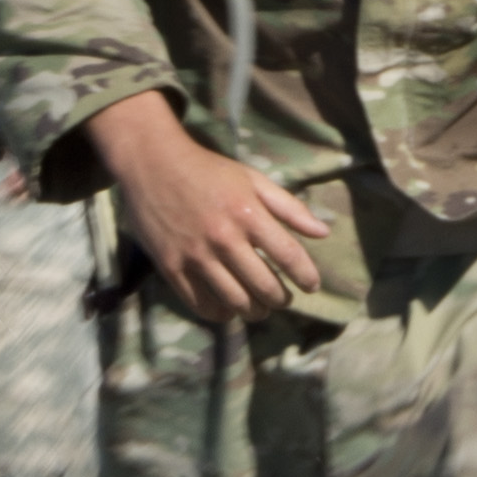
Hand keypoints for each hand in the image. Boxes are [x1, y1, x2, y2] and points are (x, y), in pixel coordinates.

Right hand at [83, 93, 329, 323]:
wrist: (153, 163)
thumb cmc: (208, 170)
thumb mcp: (253, 179)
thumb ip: (289, 207)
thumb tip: (323, 233)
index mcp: (248, 213)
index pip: (288, 255)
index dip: (306, 276)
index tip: (311, 286)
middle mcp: (224, 238)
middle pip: (264, 286)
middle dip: (280, 299)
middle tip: (283, 299)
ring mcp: (196, 255)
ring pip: (235, 301)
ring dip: (254, 311)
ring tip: (259, 308)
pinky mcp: (171, 267)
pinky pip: (201, 304)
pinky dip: (220, 313)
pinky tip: (228, 309)